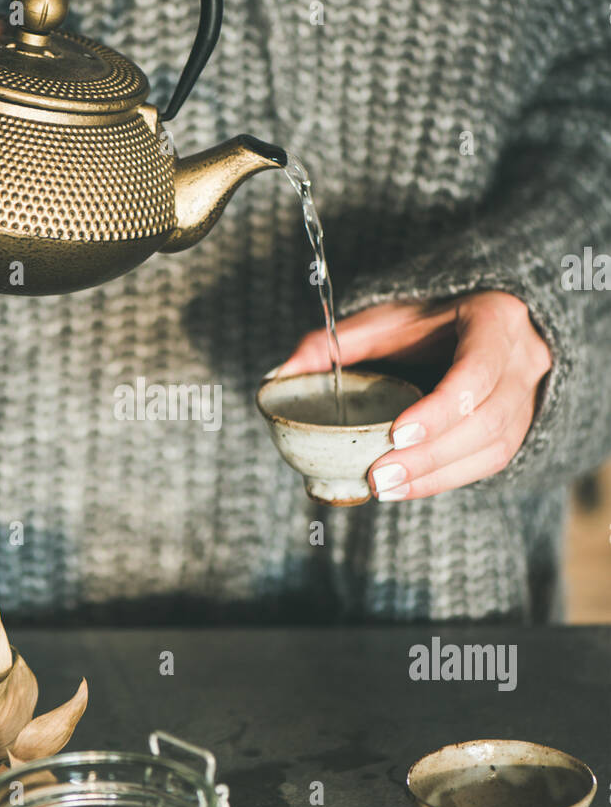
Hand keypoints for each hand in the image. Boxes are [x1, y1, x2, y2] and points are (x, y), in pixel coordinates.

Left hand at [277, 292, 552, 500]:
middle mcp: (522, 360)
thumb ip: (336, 341)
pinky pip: (491, 462)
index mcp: (495, 319)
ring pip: (494, 448)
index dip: (440, 408)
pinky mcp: (518, 427)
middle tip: (378, 475)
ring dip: (436, 475)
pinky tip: (405, 488)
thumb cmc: (428, 319)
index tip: (396, 433)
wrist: (479, 324)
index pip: (478, 370)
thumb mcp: (386, 317)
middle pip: (487, 419)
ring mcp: (527, 397)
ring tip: (384, 489)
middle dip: (431, 454)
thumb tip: (280, 374)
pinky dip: (445, 479)